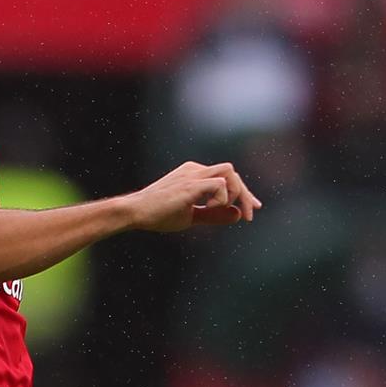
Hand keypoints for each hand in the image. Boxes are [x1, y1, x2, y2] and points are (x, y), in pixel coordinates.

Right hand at [128, 162, 260, 232]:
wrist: (134, 212)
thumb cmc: (157, 215)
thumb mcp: (191, 217)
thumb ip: (214, 215)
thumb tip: (237, 215)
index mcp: (194, 174)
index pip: (227, 177)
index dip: (242, 192)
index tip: (251, 209)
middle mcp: (195, 170)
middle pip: (232, 173)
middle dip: (245, 194)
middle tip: (250, 213)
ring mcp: (192, 175)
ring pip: (230, 173)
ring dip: (236, 193)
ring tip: (225, 210)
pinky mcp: (190, 184)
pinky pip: (219, 184)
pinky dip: (221, 198)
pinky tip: (209, 208)